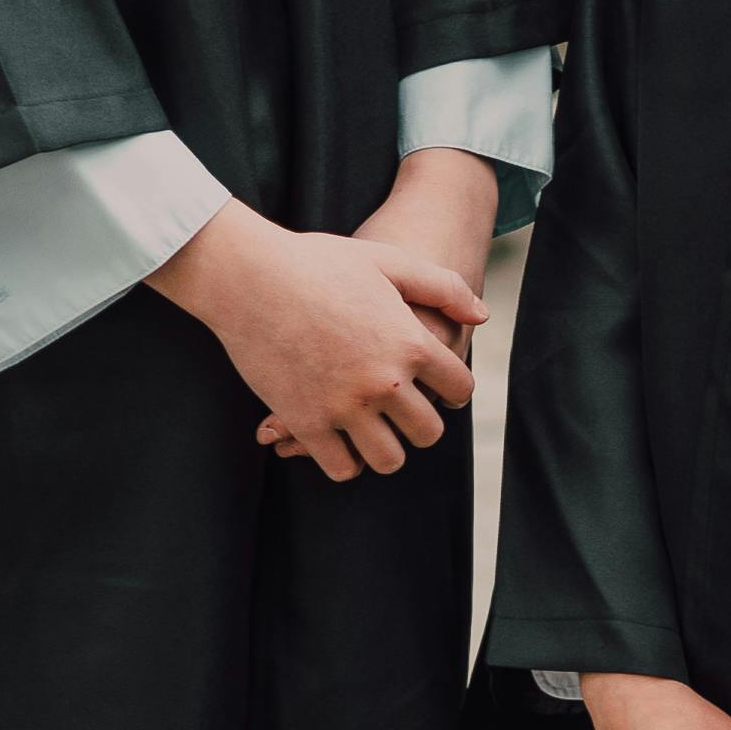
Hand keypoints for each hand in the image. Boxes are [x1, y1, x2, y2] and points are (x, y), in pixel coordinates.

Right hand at [254, 150, 498, 456]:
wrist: (249, 277)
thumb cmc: (317, 262)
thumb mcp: (387, 261)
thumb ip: (441, 287)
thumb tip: (481, 315)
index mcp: (411, 342)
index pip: (458, 388)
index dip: (454, 392)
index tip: (442, 393)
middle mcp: (385, 381)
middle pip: (428, 433)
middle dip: (420, 426)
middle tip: (405, 416)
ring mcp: (345, 407)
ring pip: (389, 459)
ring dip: (385, 449)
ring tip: (373, 433)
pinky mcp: (307, 424)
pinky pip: (342, 467)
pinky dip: (345, 461)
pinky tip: (340, 442)